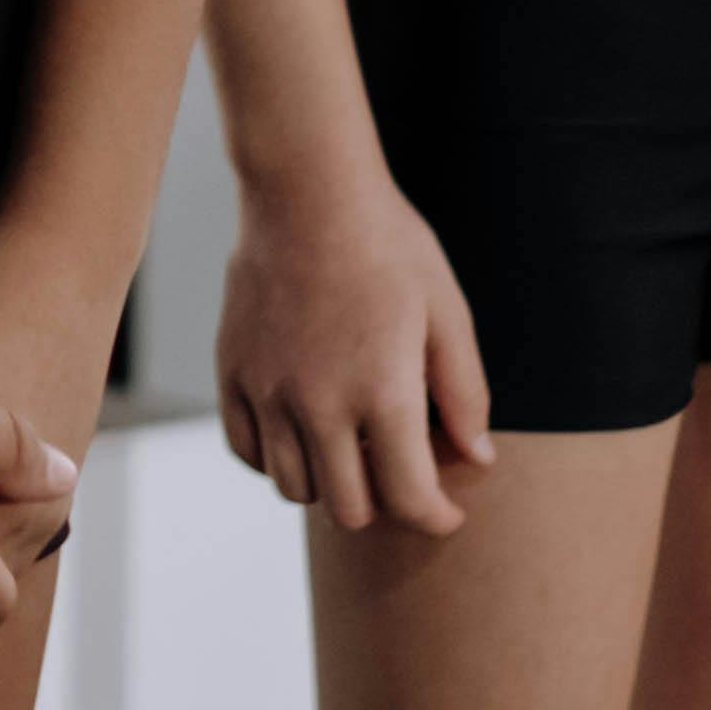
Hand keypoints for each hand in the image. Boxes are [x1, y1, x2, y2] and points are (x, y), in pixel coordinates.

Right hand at [213, 163, 491, 534]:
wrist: (307, 192)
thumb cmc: (388, 246)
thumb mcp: (447, 313)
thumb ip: (464, 393)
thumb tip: (477, 456)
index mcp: (383, 394)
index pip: (409, 499)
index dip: (435, 517)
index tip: (447, 513)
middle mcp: (319, 406)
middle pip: (350, 508)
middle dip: (386, 504)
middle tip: (401, 473)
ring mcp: (269, 393)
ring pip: (295, 488)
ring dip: (330, 484)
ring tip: (352, 449)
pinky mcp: (233, 374)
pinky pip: (247, 451)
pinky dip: (276, 458)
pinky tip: (303, 431)